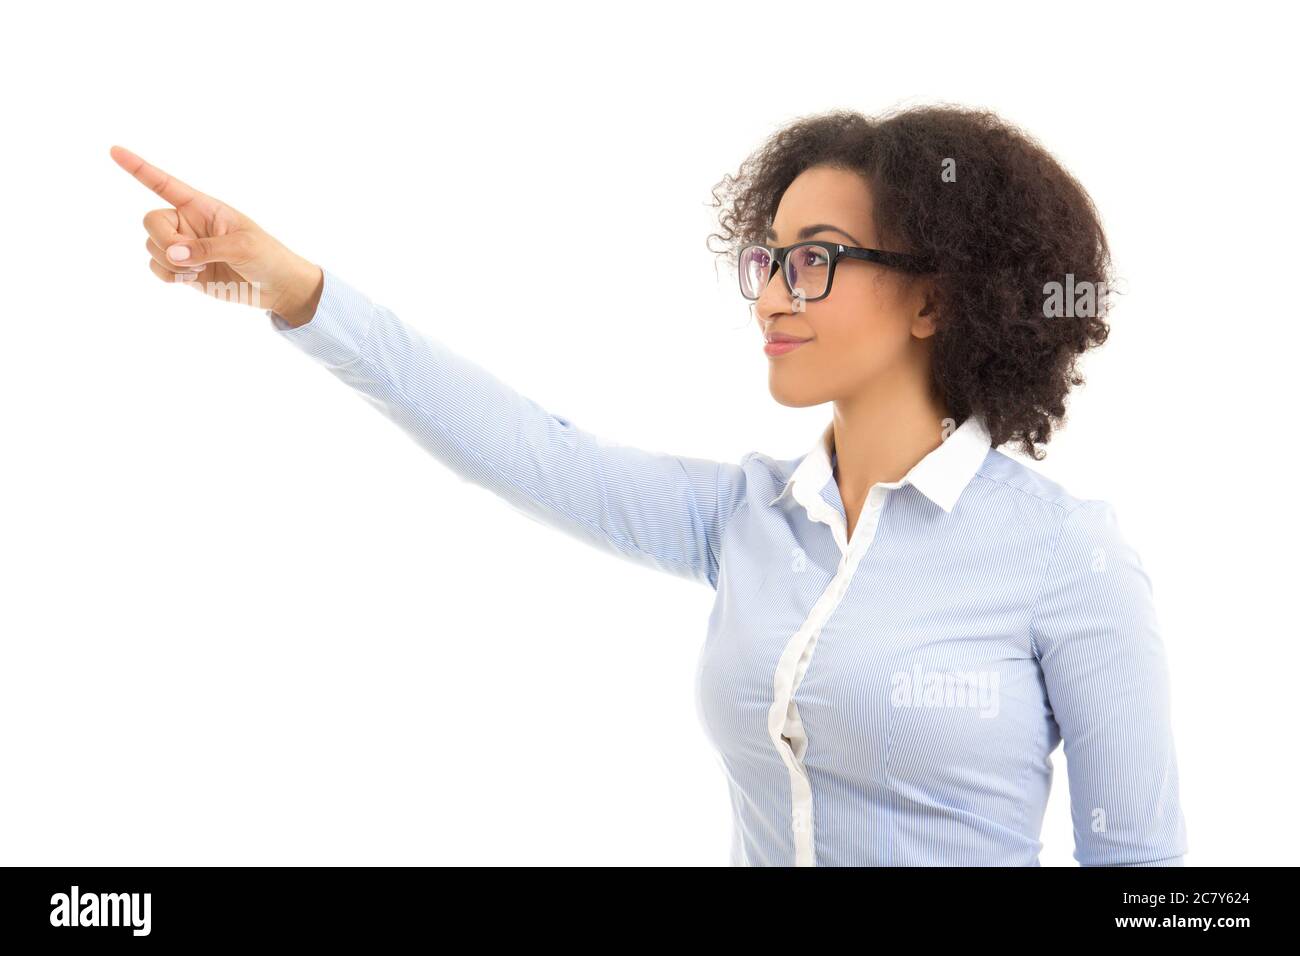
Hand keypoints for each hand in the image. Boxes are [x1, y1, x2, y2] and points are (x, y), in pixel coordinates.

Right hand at [110, 145, 323, 325]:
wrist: (276, 288)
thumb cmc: (267, 257)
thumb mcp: (242, 247)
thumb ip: (206, 249)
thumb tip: (172, 254)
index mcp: (203, 206)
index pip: (165, 184)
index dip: (138, 167)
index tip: (114, 150)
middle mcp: (188, 222)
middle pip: (150, 221)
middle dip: (164, 240)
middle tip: (187, 256)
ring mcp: (184, 246)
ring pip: (151, 247)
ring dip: (170, 263)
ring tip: (198, 269)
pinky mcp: (182, 269)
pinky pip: (156, 268)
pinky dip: (167, 275)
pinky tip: (191, 277)